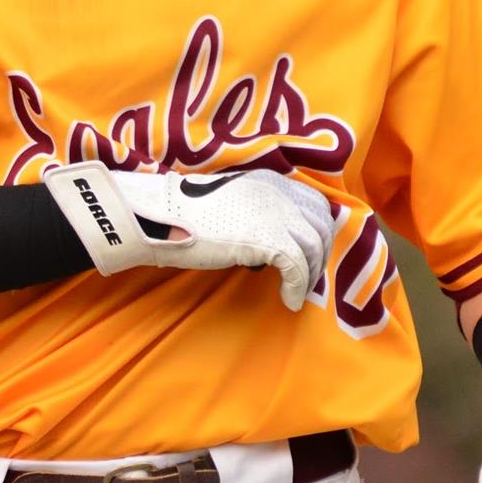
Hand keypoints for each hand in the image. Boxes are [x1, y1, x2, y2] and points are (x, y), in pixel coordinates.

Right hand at [42, 162, 337, 309]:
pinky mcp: (267, 238)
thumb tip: (269, 242)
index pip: (316, 203)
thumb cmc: (185, 215)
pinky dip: (298, 287)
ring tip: (296, 292)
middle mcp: (278, 193)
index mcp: (270, 181)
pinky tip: (288, 300)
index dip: (320, 230)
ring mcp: (274, 214)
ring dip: (310, 274)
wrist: (160, 218)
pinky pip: (297, 267)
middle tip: (307, 277)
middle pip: (320, 225)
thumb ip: (254, 213)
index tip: (312, 252)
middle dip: (319, 254)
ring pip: (313, 247)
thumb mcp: (230, 203)